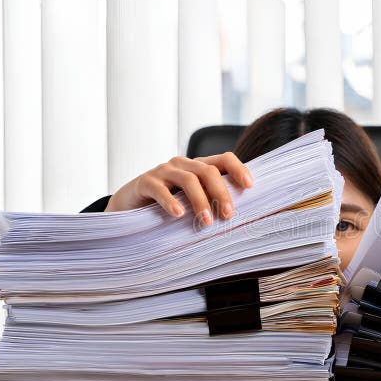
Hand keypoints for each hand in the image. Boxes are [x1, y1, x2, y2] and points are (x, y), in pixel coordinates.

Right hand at [106, 153, 252, 225]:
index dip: (238, 169)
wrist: (130, 205)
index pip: (224, 159)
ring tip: (207, 221)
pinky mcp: (145, 182)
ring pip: (188, 180)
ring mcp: (163, 171)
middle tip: (229, 215)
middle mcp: (183, 164)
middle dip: (221, 193)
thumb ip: (211, 202)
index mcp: (198, 166)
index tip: (250, 186)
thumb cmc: (168, 205)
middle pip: (208, 171)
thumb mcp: (192, 202)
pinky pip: (160, 189)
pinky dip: (171, 202)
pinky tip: (178, 215)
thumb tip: (238, 217)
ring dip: (200, 201)